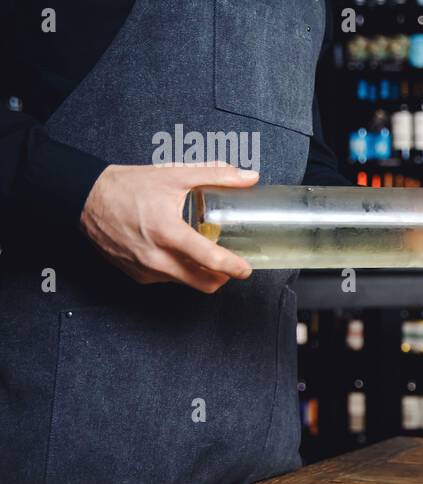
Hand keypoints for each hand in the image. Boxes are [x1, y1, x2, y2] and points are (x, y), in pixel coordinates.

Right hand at [80, 163, 254, 292]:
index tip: (247, 269)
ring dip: (201, 274)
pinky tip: (179, 254)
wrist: (85, 199)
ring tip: (205, 254)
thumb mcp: (174, 175)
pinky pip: (167, 280)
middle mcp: (156, 257)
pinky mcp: (136, 275)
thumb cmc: (127, 186)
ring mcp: (145, 269)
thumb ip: (216, 175)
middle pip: (203, 283)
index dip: (235, 268)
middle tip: (231, 264)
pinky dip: (179, 272)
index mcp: (168, 232)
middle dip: (223, 277)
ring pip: (186, 283)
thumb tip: (249, 177)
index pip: (211, 260)